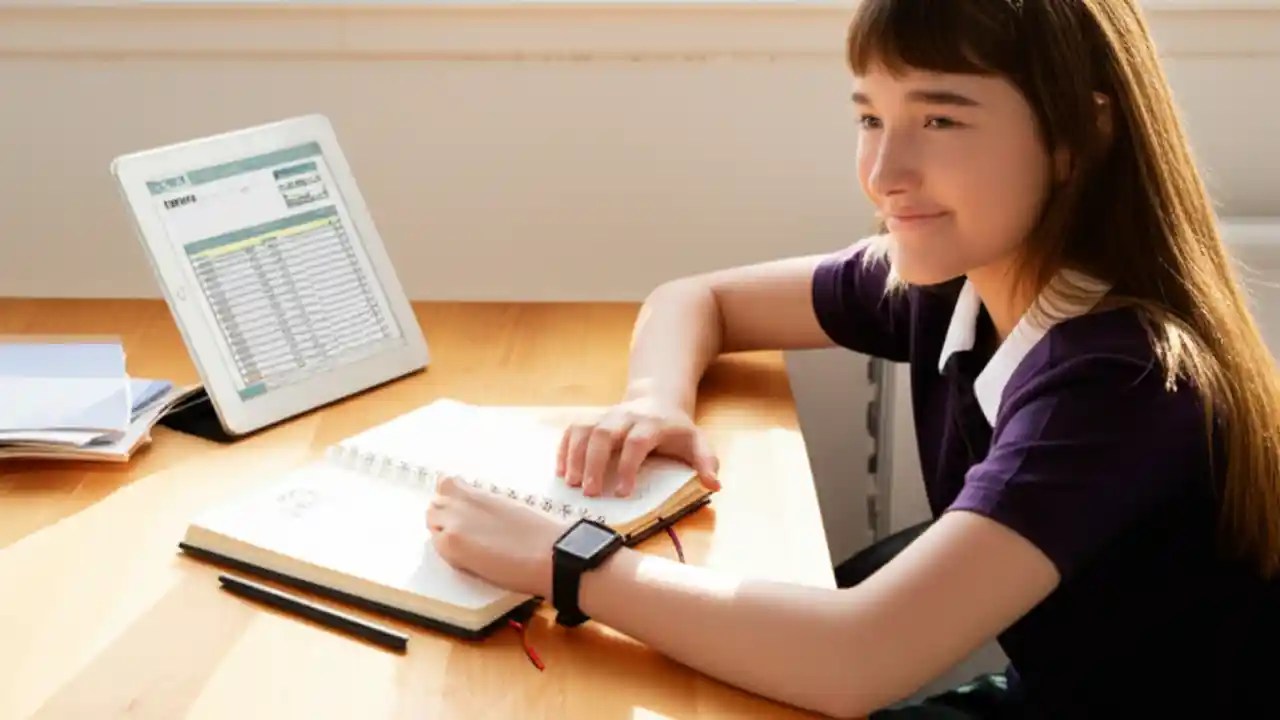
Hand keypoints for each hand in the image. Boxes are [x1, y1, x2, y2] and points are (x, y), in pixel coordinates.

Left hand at [426, 475, 568, 597]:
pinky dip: (446, 552)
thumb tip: (479, 519)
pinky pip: (435, 544)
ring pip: (431, 521)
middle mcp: (463, 503)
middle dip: (443, 516)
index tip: (455, 507)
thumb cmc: (542, 537)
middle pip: (435, 504)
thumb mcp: (511, 511)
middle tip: (461, 534)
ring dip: (441, 531)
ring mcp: (454, 522)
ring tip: (465, 547)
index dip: (449, 498)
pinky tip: (468, 560)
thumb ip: (486, 509)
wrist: (549, 553)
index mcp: (480, 494)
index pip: (446, 485)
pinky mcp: (451, 543)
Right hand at [557, 395, 720, 497]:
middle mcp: (625, 417)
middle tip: (590, 493)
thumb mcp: (697, 442)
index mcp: (651, 424)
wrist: (657, 398)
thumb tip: (714, 485)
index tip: (622, 492)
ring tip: (571, 484)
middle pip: (604, 434)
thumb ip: (706, 462)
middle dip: (594, 463)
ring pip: (585, 430)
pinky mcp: (593, 419)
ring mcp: (606, 416)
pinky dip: (564, 449)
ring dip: (575, 457)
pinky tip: (561, 471)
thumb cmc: (675, 429)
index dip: (628, 466)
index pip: (637, 442)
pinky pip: (573, 430)